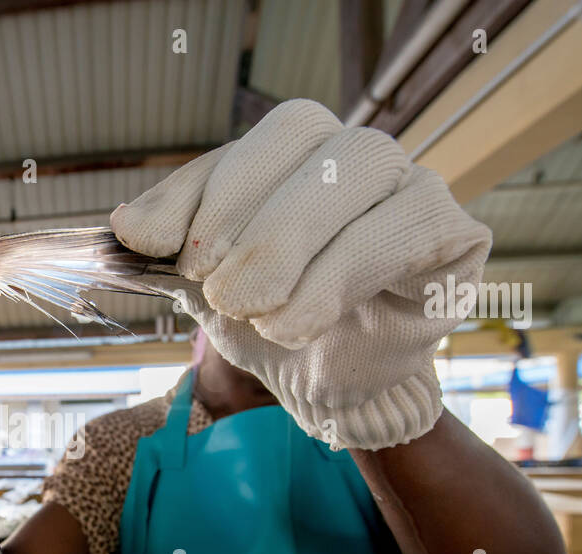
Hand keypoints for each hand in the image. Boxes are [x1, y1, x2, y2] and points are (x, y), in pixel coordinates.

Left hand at [112, 99, 492, 449]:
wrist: (327, 386)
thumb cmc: (273, 321)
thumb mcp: (207, 283)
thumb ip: (172, 247)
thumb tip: (126, 227)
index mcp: (300, 153)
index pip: (260, 141)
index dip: (208, 188)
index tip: (159, 248)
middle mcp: (358, 155)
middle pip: (312, 141)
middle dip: (251, 218)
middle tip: (216, 290)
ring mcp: (412, 184)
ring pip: (363, 169)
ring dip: (293, 245)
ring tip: (255, 314)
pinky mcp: (455, 232)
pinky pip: (407, 226)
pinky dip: (338, 278)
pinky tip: (296, 325)